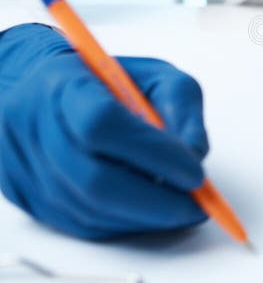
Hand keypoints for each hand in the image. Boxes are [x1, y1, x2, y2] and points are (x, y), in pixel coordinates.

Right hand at [0, 24, 208, 239]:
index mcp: (66, 85)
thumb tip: (194, 155)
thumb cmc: (107, 82)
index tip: (194, 172)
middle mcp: (36, 127)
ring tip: (177, 208)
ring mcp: (27, 166)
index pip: (103, 124)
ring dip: (144, 217)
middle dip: (155, 201)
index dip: (154, 153)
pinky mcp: (29, 197)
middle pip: (93, 179)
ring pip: (89, 210)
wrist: (47, 92)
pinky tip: (148, 211)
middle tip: (196, 205)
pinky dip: (125, 223)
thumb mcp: (157, 75)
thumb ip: (182, 108)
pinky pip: (81, 225)